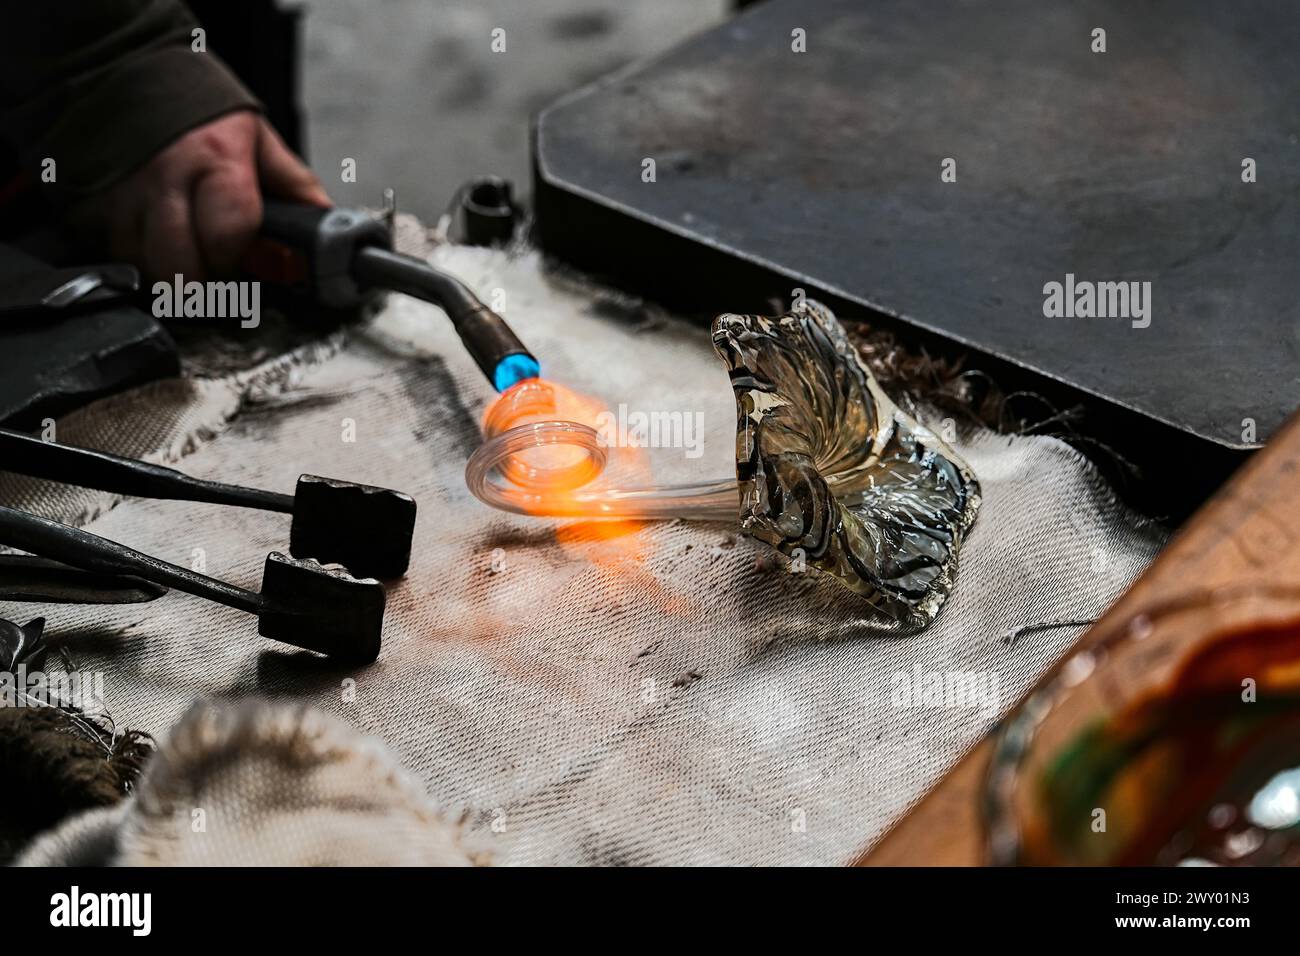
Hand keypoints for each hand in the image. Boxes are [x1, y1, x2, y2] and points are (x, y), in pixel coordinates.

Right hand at [74, 111, 328, 280]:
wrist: (131, 73)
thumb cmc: (202, 113)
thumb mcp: (259, 139)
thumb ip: (295, 185)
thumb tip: (330, 226)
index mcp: (217, 161)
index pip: (228, 235)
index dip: (242, 265)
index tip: (252, 272)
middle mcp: (166, 179)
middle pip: (180, 267)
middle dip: (207, 290)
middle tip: (223, 284)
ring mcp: (127, 195)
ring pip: (145, 268)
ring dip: (173, 281)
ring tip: (194, 269)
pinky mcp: (98, 205)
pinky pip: (118, 254)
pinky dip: (143, 265)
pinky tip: (163, 255)